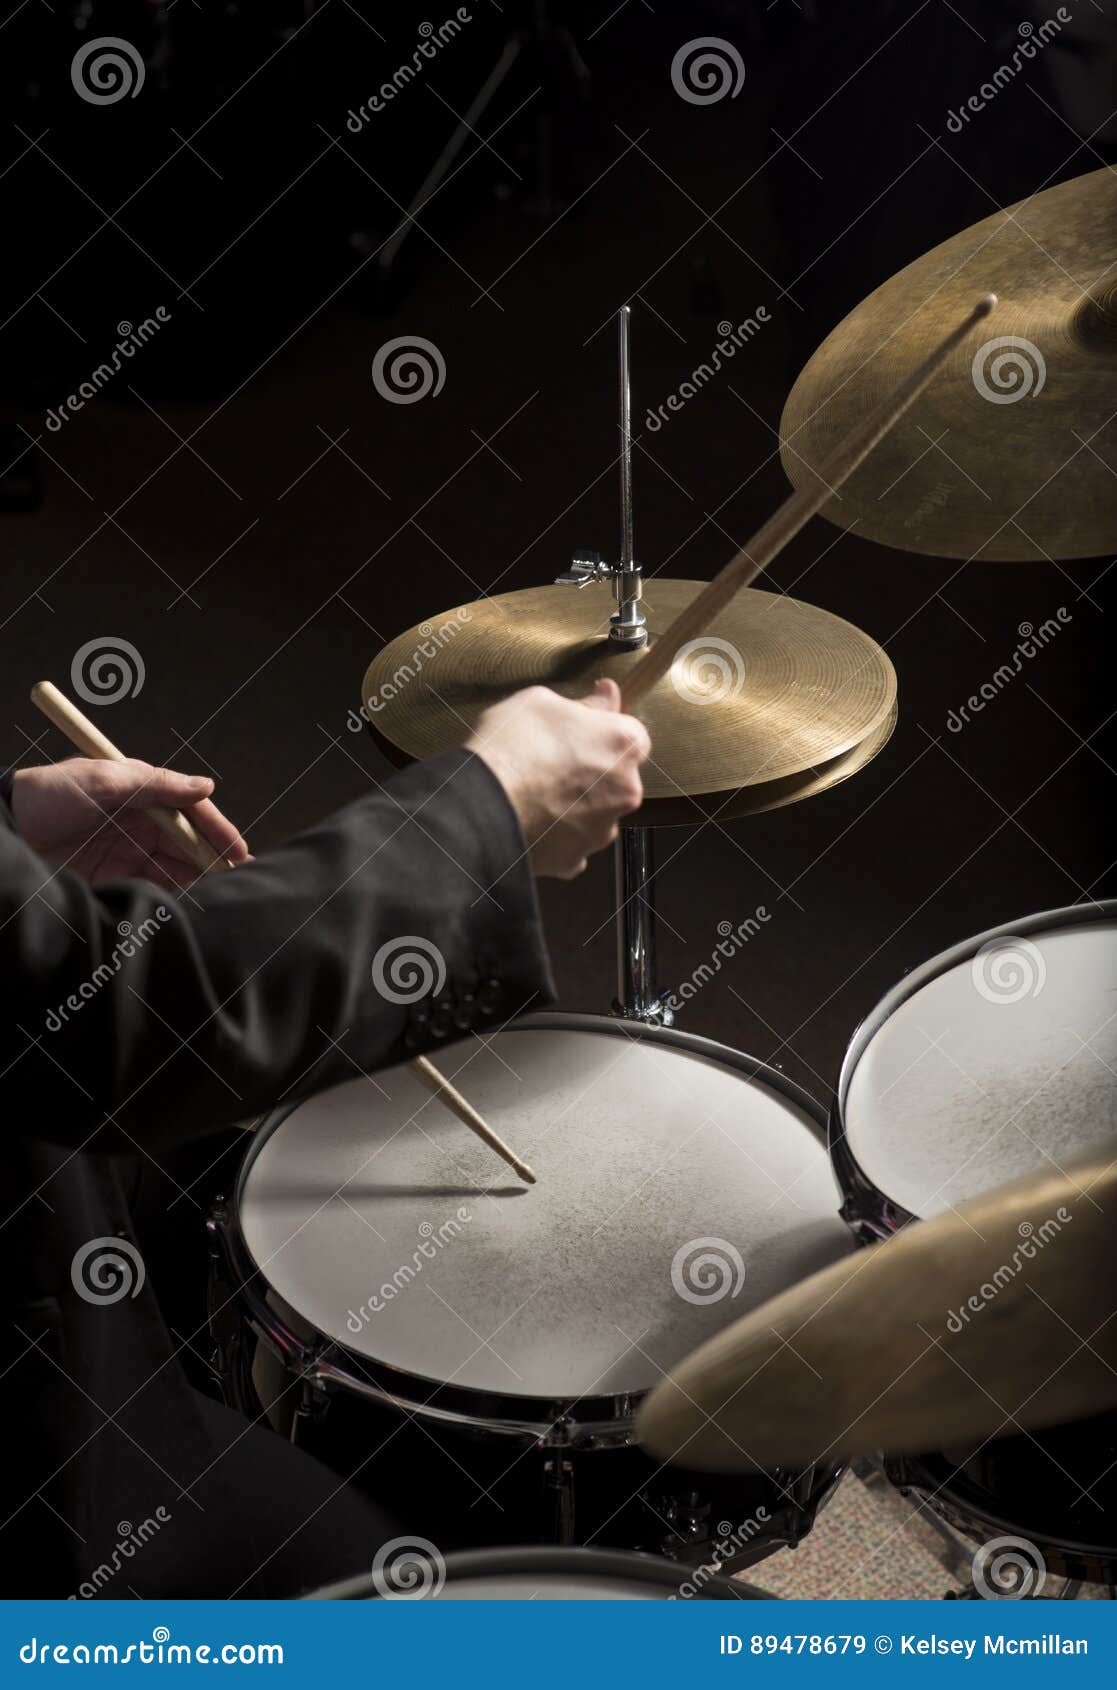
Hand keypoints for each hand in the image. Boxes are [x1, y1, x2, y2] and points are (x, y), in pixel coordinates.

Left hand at [10, 758, 249, 891]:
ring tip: (218, 897)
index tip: (238, 852)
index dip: (217, 830)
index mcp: (141, 793)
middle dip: (213, 860)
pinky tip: (188, 905)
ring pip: (175, 868)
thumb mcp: (102, 779)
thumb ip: (155, 784)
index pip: (190, 811)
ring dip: (197, 881)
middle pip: (188, 843)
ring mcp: (127, 853)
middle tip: (236, 881)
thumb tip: (206, 786)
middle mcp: (139, 823)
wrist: (4, 832)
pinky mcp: (113, 880)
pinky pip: (153, 889)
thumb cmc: (47, 795)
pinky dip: (172, 897)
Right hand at [466, 679, 650, 877]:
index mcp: (623, 745)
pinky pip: (572, 842)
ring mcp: (601, 828)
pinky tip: (533, 819)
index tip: (585, 732)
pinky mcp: (576, 858)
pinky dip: (557, 834)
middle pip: (617, 778)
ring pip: (596, 812)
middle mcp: (624, 790)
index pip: (633, 736)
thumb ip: (585, 703)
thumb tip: (606, 694)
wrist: (480, 804)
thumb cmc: (509, 748)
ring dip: (576, 804)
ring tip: (537, 792)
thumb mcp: (542, 702)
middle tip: (551, 762)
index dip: (605, 733)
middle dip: (591, 771)